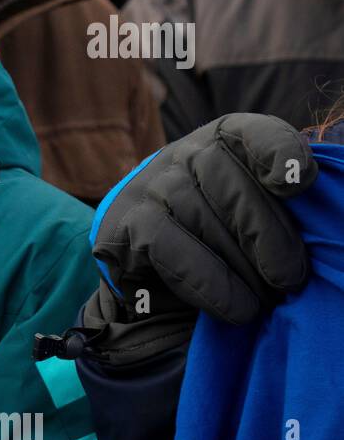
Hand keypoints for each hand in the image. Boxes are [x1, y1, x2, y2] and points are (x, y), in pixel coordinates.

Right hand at [92, 113, 316, 325]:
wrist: (157, 272)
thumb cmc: (224, 240)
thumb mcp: (258, 214)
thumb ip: (282, 205)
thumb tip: (316, 220)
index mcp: (224, 142)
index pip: (252, 132)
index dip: (277, 151)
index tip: (295, 184)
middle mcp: (181, 155)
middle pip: (226, 178)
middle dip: (267, 233)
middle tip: (291, 279)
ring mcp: (147, 188)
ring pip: (198, 215)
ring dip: (240, 267)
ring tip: (265, 300)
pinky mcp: (124, 225)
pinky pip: (167, 247)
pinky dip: (207, 281)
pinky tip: (234, 307)